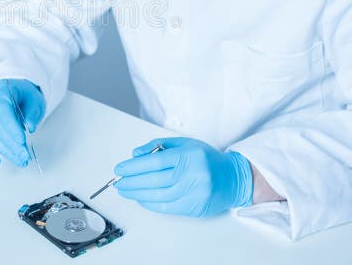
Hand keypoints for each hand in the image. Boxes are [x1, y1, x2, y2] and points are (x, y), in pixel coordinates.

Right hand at [0, 79, 44, 166]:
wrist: (14, 88)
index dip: (11, 127)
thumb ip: (33, 112)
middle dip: (10, 143)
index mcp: (2, 90)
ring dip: (3, 149)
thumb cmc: (24, 94)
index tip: (22, 140)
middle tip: (24, 156)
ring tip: (19, 159)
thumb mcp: (35, 98)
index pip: (3, 110)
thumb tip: (30, 128)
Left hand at [113, 137, 252, 216]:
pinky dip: (150, 203)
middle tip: (118, 182)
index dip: (134, 167)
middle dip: (132, 182)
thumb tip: (135, 155)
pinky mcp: (195, 207)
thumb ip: (158, 146)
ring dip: (137, 194)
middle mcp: (192, 174)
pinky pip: (167, 207)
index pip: (154, 161)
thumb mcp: (184, 143)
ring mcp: (195, 193)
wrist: (233, 178)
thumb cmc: (205, 159)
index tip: (120, 169)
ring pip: (158, 195)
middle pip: (154, 180)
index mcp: (188, 155)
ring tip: (125, 190)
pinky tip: (140, 199)